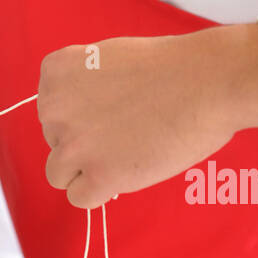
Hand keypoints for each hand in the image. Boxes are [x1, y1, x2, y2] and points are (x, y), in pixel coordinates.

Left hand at [38, 32, 243, 209]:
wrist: (205, 82)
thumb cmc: (169, 68)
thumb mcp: (109, 60)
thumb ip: (83, 89)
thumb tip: (76, 128)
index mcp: (56, 73)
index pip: (51, 109)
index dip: (81, 115)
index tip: (111, 110)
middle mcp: (55, 108)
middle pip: (55, 140)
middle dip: (84, 141)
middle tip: (125, 133)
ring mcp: (75, 145)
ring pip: (58, 174)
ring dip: (86, 170)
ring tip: (123, 156)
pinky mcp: (100, 176)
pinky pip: (80, 197)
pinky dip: (101, 192)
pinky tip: (127, 174)